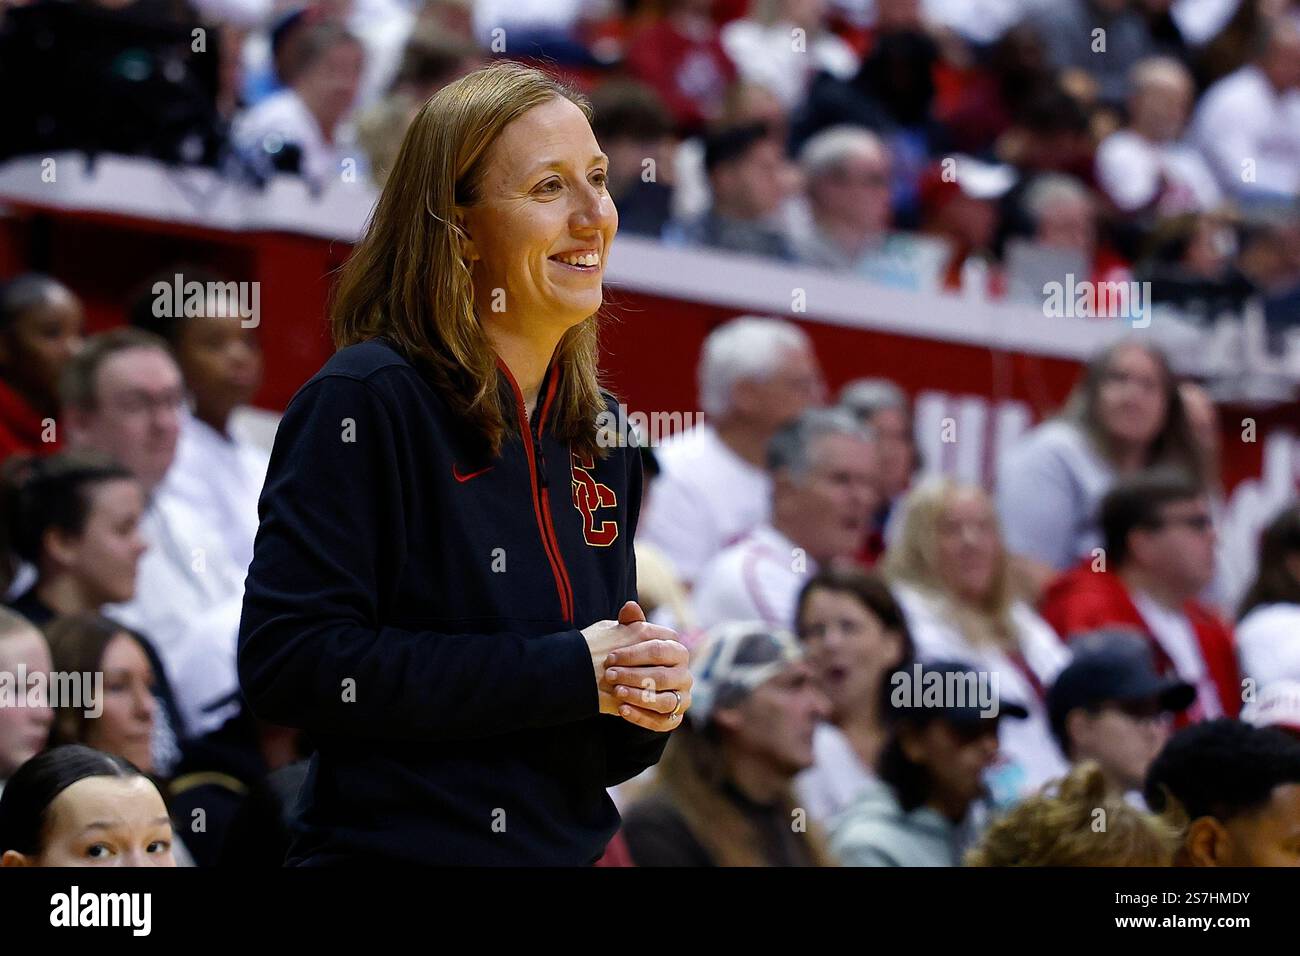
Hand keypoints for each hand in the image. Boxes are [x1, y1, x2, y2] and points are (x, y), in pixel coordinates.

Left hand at [582, 601, 690, 730]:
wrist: (633, 684)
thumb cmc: (632, 656)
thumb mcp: (630, 638)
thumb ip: (630, 623)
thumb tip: (630, 606)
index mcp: (678, 651)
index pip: (659, 650)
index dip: (633, 654)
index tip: (610, 657)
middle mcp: (686, 675)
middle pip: (661, 676)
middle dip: (633, 676)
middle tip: (609, 675)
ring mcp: (683, 698)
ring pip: (664, 701)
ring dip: (638, 697)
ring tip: (616, 692)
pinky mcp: (675, 718)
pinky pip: (662, 722)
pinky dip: (642, 717)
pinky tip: (621, 710)